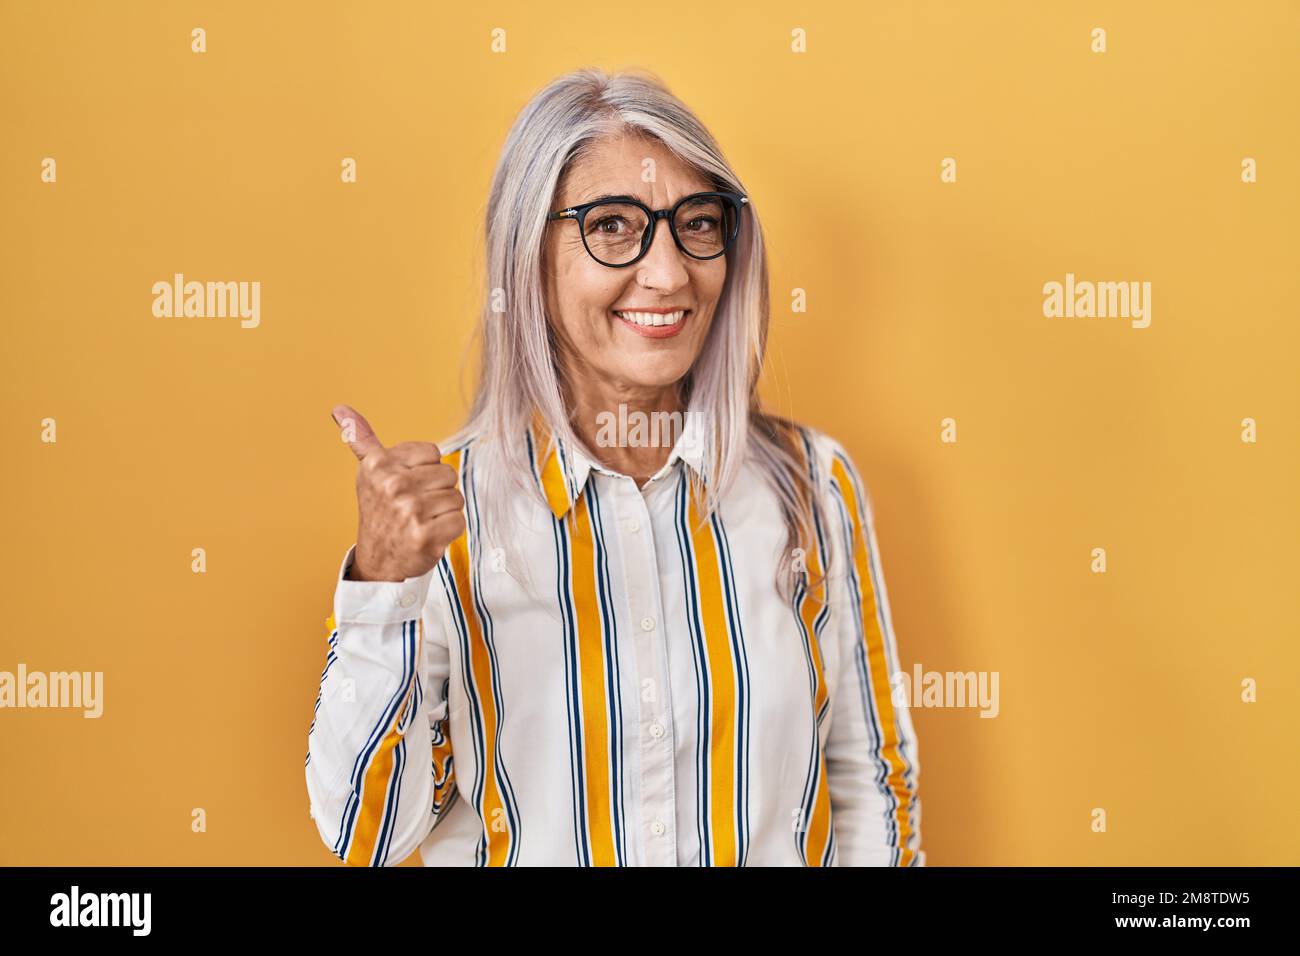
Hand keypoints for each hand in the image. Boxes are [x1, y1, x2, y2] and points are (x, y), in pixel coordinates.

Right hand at [332, 404, 465, 581]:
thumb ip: (361, 439)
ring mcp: (409, 511)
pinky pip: (458, 520)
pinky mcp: (425, 535)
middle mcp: (393, 485)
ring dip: (443, 512)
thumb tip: (340, 408)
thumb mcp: (368, 472)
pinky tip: (429, 535)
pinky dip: (449, 530)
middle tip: (414, 507)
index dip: (425, 470)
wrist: (378, 560)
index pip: (432, 453)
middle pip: (448, 474)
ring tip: (421, 521)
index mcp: (379, 465)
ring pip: (455, 498)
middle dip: (436, 491)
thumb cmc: (379, 512)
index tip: (406, 485)